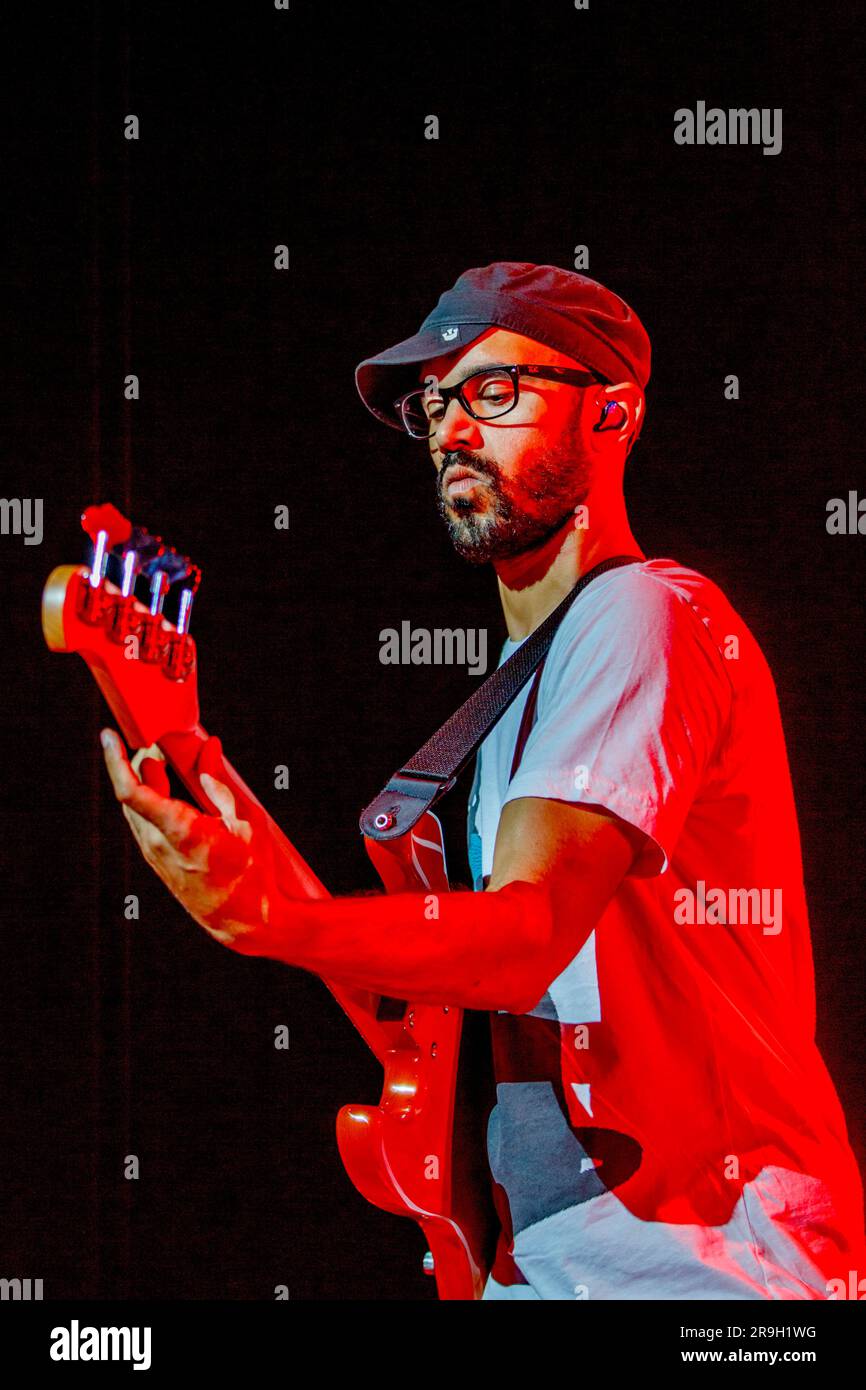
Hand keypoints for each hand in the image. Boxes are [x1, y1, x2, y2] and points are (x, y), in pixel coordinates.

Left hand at [100, 727, 273, 951]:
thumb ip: (219, 785)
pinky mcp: (157, 862)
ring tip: (165, 762)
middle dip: (138, 763)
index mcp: (181, 831)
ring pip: (136, 808)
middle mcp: (158, 844)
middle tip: (159, 741)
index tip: (109, 736)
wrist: (244, 921)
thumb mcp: (246, 823)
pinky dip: (151, 801)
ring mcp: (154, 855)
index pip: (132, 791)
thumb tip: (209, 749)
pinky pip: (144, 823)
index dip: (115, 761)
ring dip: (145, 781)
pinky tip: (169, 790)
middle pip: (132, 793)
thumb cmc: (252, 873)